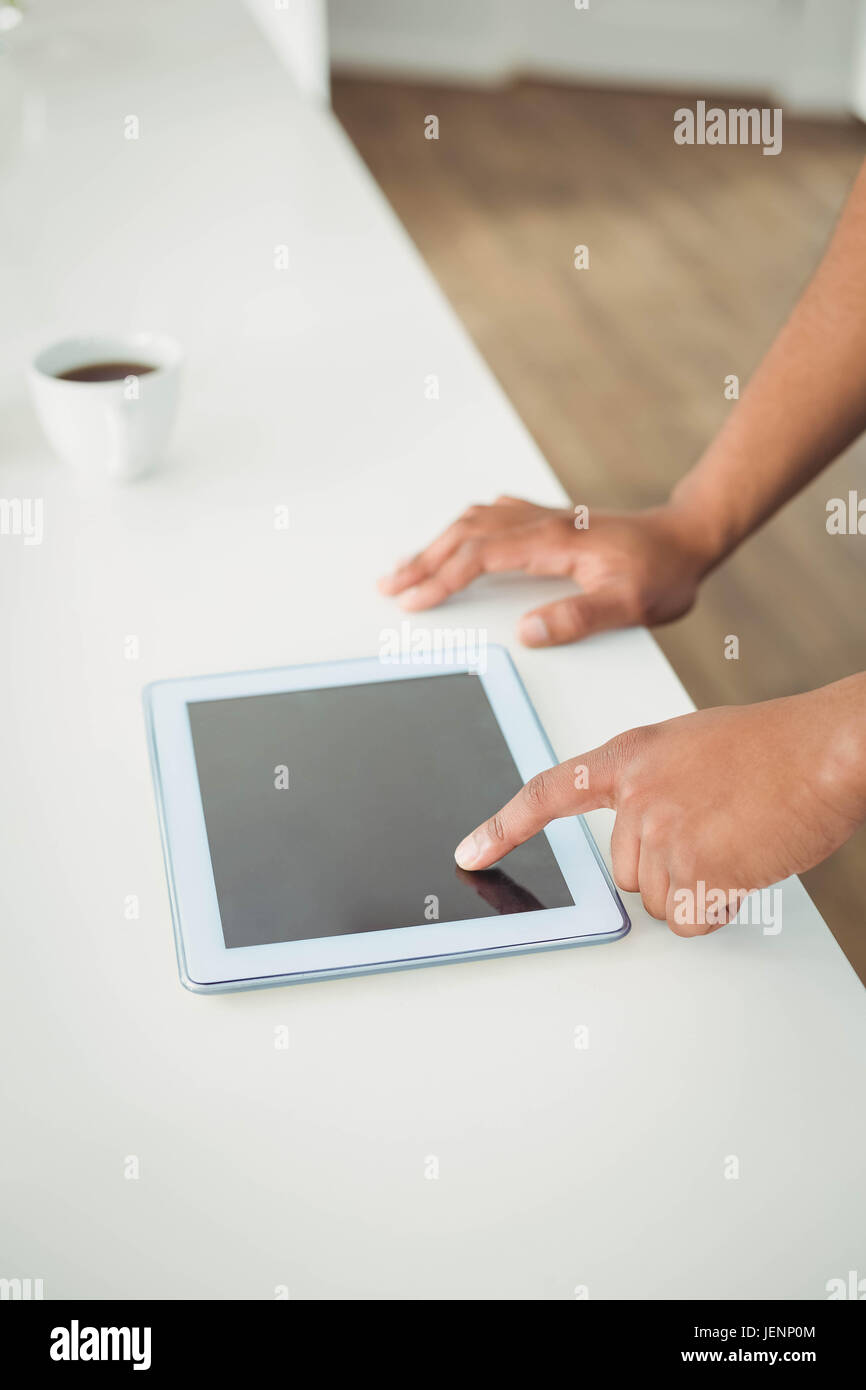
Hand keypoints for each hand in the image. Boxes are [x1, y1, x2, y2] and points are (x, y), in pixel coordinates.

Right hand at [378, 497, 712, 645]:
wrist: (687, 538)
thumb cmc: (663, 571)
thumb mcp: (631, 605)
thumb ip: (580, 618)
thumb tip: (528, 631)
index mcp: (554, 541)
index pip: (481, 557)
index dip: (442, 579)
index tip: (413, 601)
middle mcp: (542, 522)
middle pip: (465, 534)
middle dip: (422, 562)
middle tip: (391, 587)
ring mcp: (544, 517)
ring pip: (474, 522)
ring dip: (436, 543)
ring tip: (408, 567)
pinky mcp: (549, 520)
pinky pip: (491, 517)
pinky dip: (461, 531)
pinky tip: (456, 540)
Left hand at [453, 682, 865, 933]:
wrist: (826, 749)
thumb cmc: (776, 747)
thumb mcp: (692, 748)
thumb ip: (652, 784)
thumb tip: (642, 835)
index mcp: (629, 756)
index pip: (549, 793)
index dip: (506, 827)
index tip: (470, 852)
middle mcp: (635, 796)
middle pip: (626, 871)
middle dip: (672, 865)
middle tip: (720, 829)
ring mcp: (662, 832)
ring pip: (659, 899)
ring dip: (698, 887)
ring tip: (739, 839)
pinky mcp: (695, 868)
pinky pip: (690, 919)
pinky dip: (719, 907)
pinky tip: (746, 865)